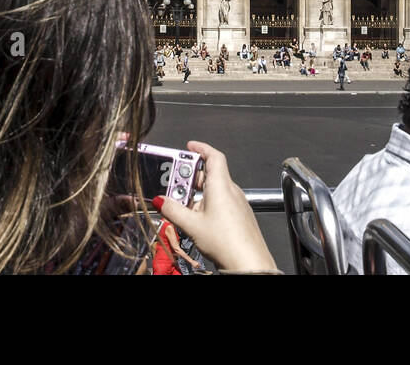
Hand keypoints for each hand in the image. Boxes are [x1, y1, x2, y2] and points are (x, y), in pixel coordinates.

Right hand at [154, 141, 275, 271]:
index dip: (201, 148)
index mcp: (221, 185)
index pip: (214, 156)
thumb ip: (173, 210)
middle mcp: (231, 190)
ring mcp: (236, 203)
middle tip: (173, 184)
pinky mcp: (237, 215)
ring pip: (213, 190)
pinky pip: (220, 201)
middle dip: (190, 177)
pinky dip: (206, 204)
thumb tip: (160, 201)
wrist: (248, 262)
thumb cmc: (227, 242)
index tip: (189, 146)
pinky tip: (195, 218)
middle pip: (209, 174)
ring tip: (181, 205)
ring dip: (196, 194)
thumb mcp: (192, 225)